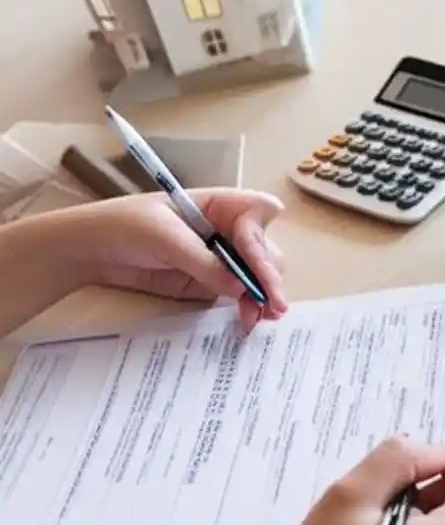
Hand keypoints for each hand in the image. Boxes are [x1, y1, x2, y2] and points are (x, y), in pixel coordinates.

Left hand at [71, 188, 287, 330]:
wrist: (92, 251)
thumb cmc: (125, 226)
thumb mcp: (164, 238)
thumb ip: (203, 262)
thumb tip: (239, 288)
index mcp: (221, 205)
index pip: (258, 213)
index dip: (260, 237)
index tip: (254, 263)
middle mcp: (229, 229)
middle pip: (265, 248)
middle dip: (270, 276)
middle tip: (271, 303)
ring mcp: (222, 258)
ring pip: (258, 275)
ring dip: (264, 296)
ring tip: (264, 317)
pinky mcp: (210, 282)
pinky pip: (238, 295)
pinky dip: (247, 308)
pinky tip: (249, 320)